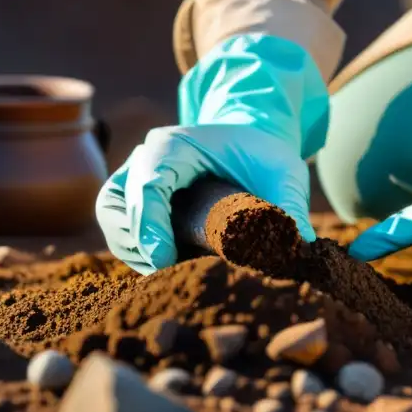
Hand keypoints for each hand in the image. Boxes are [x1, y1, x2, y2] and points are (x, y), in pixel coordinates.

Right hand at [96, 33, 328, 273]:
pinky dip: (130, 246)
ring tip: (165, 267)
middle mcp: (148, 155)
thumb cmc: (264, 156)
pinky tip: (161, 262)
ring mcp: (135, 173)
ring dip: (129, 246)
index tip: (164, 259)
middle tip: (166, 269)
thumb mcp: (285, 173)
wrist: (250, 142)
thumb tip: (302, 244)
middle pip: (118, 199)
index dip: (150, 222)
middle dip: (137, 240)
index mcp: (179, 143)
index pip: (149, 180)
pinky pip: (115, 223)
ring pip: (109, 212)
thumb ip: (291, 204)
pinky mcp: (133, 195)